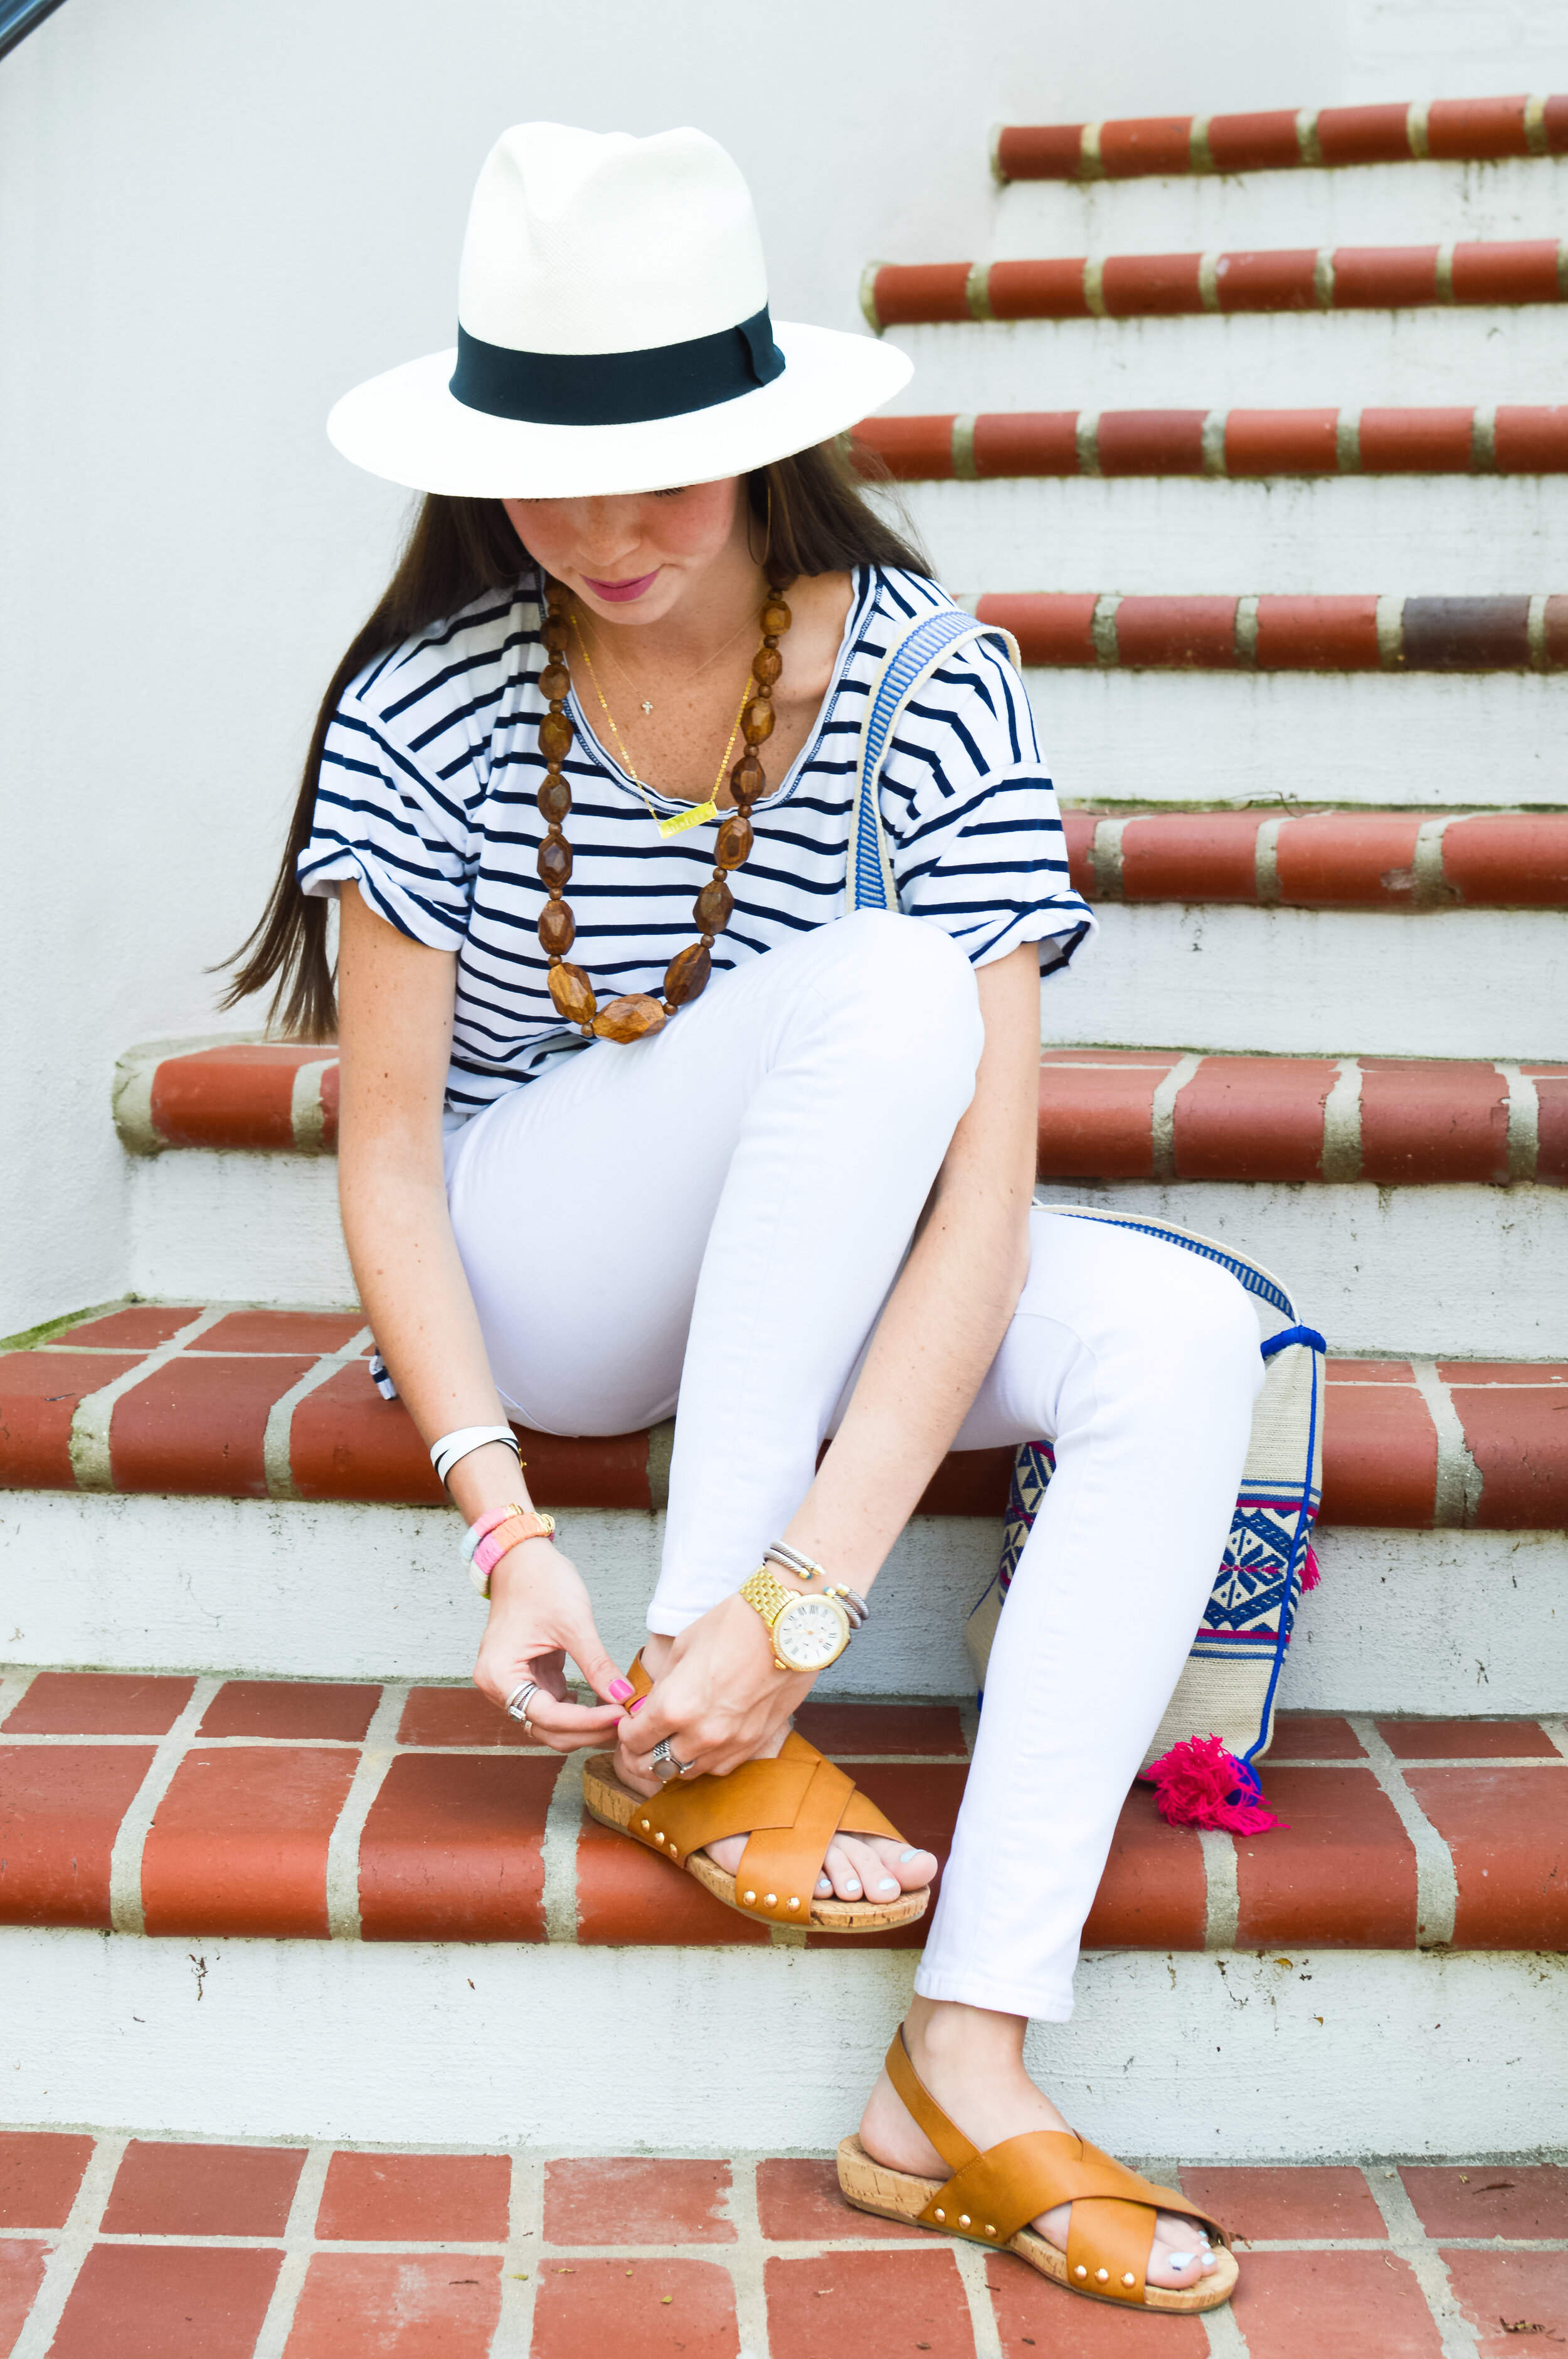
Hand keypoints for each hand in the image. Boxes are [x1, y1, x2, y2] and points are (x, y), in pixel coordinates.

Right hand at [471, 1537, 627, 1750]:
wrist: (522, 1559)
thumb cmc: (540, 1582)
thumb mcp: (573, 1623)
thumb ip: (597, 1664)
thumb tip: (623, 1697)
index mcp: (500, 1674)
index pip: (546, 1716)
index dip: (586, 1721)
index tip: (620, 1716)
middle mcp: (497, 1686)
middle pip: (545, 1728)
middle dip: (586, 1731)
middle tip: (625, 1724)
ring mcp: (510, 1684)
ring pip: (548, 1724)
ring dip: (582, 1726)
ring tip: (618, 1718)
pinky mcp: (526, 1678)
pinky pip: (551, 1707)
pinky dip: (576, 1712)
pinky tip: (602, 1707)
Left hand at [616, 1591, 814, 1780]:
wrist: (789, 1624)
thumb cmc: (736, 1625)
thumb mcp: (684, 1647)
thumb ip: (664, 1685)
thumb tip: (653, 1704)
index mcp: (675, 1707)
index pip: (634, 1740)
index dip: (625, 1733)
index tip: (628, 1725)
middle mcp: (700, 1734)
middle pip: (654, 1766)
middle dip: (639, 1757)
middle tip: (637, 1746)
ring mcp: (731, 1744)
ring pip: (687, 1773)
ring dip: (671, 1763)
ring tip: (667, 1747)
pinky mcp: (755, 1743)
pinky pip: (719, 1768)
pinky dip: (704, 1762)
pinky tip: (700, 1746)